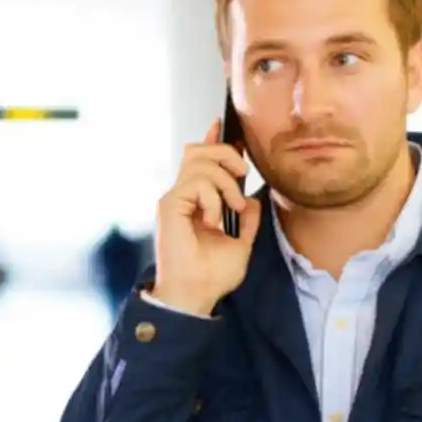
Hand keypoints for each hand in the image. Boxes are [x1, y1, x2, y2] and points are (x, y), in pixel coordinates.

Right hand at [151, 119, 261, 315]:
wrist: (195, 296)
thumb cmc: (211, 276)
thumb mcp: (241, 244)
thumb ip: (246, 220)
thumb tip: (252, 199)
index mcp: (196, 202)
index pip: (200, 160)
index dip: (211, 140)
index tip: (221, 126)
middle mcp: (182, 196)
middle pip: (197, 150)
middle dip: (225, 153)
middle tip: (241, 175)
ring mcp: (174, 199)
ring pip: (199, 162)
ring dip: (224, 182)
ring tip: (231, 208)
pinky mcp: (169, 206)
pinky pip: (196, 183)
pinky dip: (213, 199)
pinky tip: (214, 220)